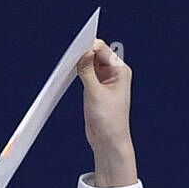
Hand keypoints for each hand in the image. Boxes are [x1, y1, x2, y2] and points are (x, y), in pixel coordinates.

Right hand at [75, 38, 133, 158]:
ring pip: (88, 61)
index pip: (102, 48)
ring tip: (67, 67)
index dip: (87, 46)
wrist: (108, 142)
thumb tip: (82, 51)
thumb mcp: (95, 92)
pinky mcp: (95, 86)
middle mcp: (114, 72)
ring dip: (78, 62)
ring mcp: (104, 79)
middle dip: (82, 53)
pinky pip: (85, 71)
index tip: (74, 50)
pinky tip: (68, 72)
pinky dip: (77, 70)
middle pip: (94, 52)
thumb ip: (87, 70)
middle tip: (68, 58)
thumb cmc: (108, 121)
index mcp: (120, 70)